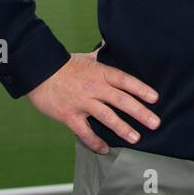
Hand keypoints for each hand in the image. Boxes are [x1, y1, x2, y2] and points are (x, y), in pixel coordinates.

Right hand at [27, 48, 160, 153]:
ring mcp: (82, 102)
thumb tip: (109, 45)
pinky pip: (84, 132)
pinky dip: (95, 142)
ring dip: (122, 128)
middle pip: (121, 100)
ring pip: (107, 117)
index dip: (141, 89)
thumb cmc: (63, 65)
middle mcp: (94, 87)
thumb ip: (100, 56)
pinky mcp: (69, 115)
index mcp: (100, 72)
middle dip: (140, 112)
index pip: (125, 80)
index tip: (155, 98)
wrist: (38, 72)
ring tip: (136, 138)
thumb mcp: (85, 57)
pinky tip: (104, 149)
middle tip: (155, 123)